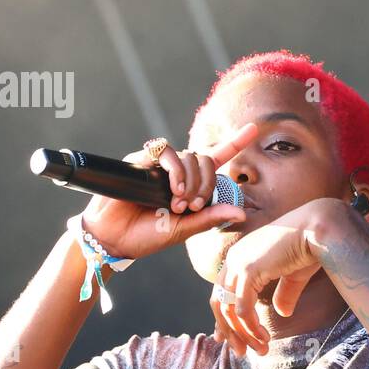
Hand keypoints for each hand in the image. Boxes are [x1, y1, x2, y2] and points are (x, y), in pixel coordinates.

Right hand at [77, 122, 260, 260]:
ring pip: (188, 156)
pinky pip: (166, 152)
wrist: (114, 239)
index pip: (215, 159)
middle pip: (204, 160)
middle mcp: (176, 172)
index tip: (253, 128)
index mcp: (190, 185)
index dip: (234, 142)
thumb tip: (241, 212)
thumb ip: (210, 218)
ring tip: (179, 204)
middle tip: (193, 206)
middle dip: (205, 184)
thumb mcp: (185, 230)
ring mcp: (159, 166)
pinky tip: (173, 190)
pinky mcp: (142, 161)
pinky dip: (176, 170)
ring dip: (191, 180)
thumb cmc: (148, 236)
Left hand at [210, 198, 338, 356]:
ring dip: (243, 334)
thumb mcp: (294, 274)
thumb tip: (282, 312)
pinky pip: (242, 308)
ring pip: (228, 309)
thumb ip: (285, 292)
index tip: (228, 338)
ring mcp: (238, 263)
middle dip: (230, 331)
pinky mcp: (248, 270)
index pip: (223, 291)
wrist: (320, 229)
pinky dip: (250, 327)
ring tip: (260, 350)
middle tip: (242, 353)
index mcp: (242, 256)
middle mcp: (234, 259)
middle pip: (219, 302)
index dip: (224, 317)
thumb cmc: (311, 245)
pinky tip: (264, 338)